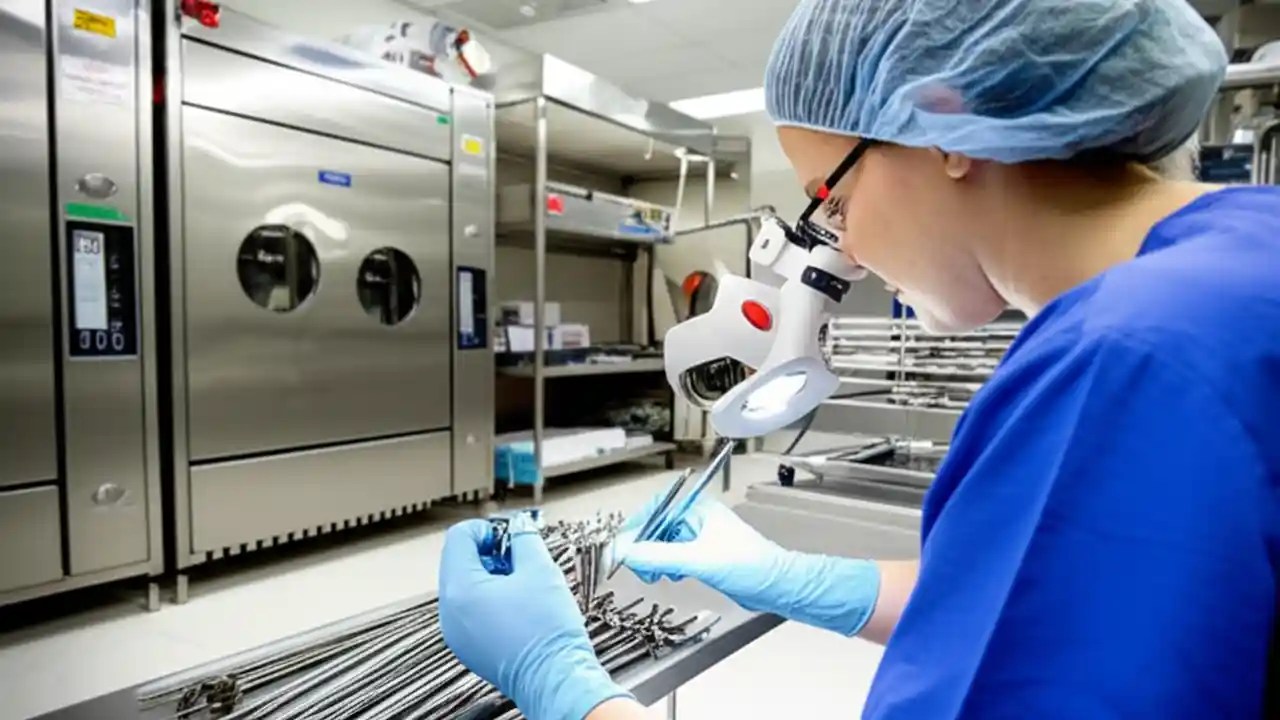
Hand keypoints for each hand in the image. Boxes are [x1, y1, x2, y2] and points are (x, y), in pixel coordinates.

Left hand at [439, 520, 630, 719]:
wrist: (555, 678)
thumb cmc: (547, 631)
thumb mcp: (540, 570)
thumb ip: (525, 539)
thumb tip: (519, 526)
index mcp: (461, 589)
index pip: (458, 538)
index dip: (485, 529)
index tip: (507, 535)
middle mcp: (450, 612)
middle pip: (458, 562)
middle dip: (487, 553)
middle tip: (518, 557)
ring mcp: (456, 633)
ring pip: (463, 587)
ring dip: (489, 576)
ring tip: (521, 583)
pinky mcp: (468, 647)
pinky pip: (468, 611)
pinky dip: (487, 599)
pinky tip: (516, 604)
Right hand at [619, 493, 881, 636]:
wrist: (778, 586)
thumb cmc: (749, 566)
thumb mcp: (698, 560)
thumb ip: (659, 556)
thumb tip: (625, 551)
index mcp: (698, 508)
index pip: (655, 508)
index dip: (636, 526)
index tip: (624, 547)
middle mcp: (697, 518)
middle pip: (656, 526)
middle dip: (644, 547)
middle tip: (639, 567)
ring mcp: (700, 537)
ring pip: (663, 543)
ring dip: (654, 558)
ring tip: (657, 574)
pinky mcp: (703, 554)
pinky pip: (673, 555)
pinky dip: (666, 566)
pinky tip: (671, 576)